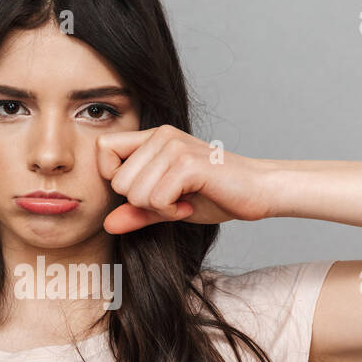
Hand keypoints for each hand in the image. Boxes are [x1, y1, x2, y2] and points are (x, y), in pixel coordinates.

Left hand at [95, 125, 279, 233]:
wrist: (259, 191)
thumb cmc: (216, 195)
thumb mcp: (169, 206)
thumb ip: (138, 212)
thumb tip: (107, 225)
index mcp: (153, 138)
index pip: (103, 150)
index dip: (113, 178)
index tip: (143, 193)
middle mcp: (161, 135)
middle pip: (117, 181)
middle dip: (141, 203)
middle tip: (171, 202)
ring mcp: (174, 147)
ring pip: (134, 193)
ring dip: (159, 209)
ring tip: (184, 201)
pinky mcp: (187, 164)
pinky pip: (156, 199)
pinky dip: (171, 212)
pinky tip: (190, 203)